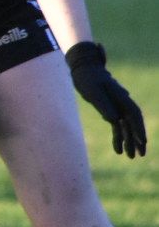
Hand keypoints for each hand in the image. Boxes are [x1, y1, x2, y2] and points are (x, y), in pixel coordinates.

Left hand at [66, 41, 146, 157]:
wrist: (84, 69)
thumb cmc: (88, 78)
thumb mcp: (93, 91)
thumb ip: (104, 105)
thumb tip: (115, 120)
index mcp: (121, 98)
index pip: (134, 115)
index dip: (139, 129)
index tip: (142, 142)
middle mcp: (123, 103)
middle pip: (133, 123)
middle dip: (137, 139)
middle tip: (141, 155)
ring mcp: (118, 107)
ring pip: (126, 127)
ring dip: (128, 141)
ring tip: (130, 157)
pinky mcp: (111, 110)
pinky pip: (117, 126)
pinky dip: (118, 137)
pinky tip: (118, 149)